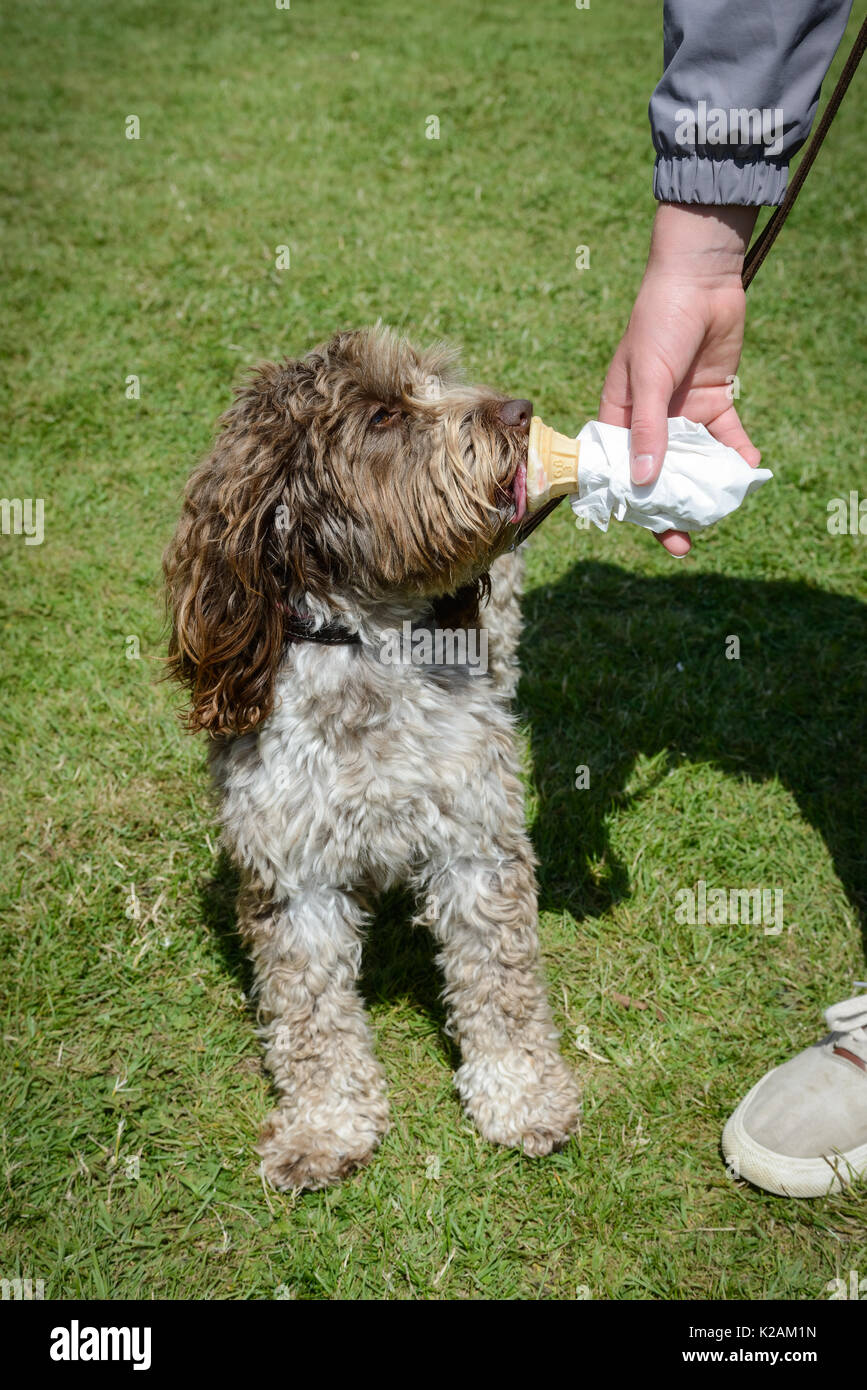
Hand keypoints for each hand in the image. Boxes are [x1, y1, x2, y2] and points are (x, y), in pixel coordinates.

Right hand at [599, 204, 760, 555]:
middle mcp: (649, 422)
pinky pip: (725, 438)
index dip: (631, 504)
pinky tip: (748, 469)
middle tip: (683, 545)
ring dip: (705, 486)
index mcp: (619, 417)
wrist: (701, 280)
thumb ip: (647, 430)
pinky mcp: (715, 402)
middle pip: (658, 475)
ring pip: (694, 462)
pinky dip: (736, 454)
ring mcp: (682, 413)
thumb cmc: (658, 323)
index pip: (620, 470)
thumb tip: (643, 481)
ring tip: (720, 512)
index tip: (644, 532)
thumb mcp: (648, 378)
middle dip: (670, 510)